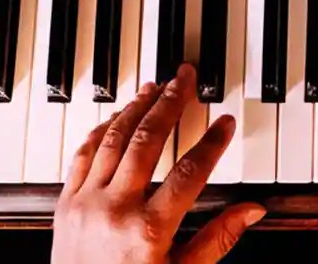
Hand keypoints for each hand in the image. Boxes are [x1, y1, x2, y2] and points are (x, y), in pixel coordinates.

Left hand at [52, 64, 265, 263]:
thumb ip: (219, 239)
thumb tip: (253, 209)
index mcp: (150, 230)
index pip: (190, 172)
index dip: (212, 143)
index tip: (225, 121)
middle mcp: (115, 210)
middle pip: (148, 142)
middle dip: (170, 103)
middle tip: (185, 78)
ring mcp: (85, 204)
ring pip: (112, 140)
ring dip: (136, 108)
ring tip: (155, 87)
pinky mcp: (65, 205)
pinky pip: (82, 155)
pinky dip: (101, 131)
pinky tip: (116, 117)